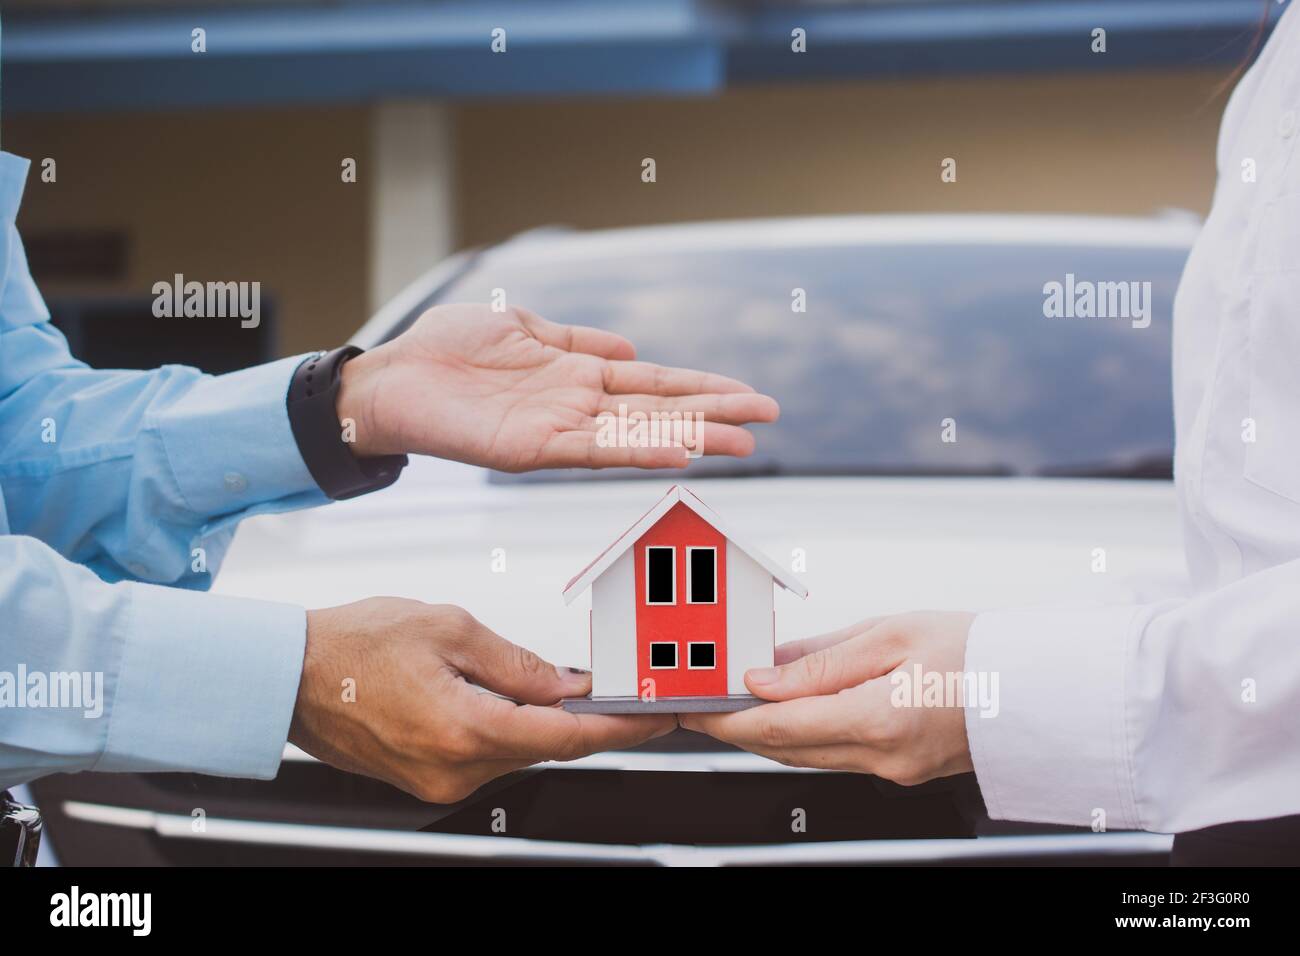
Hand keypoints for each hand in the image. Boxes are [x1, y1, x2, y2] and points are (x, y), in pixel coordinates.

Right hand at [290, 598, 673, 802]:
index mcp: (466, 729)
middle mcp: (455, 769)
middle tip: (620, 691)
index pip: (567, 736)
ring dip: (543, 721)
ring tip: (558, 685)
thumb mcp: (450, 628)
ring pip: (517, 751)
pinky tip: (510, 699)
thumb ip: (518, 663)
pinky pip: (487, 755)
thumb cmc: (354, 645)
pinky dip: (509, 728)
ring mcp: (440, 781)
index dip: (621, 729)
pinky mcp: (427, 780)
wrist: (288, 677)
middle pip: (546, 746)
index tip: (657, 720)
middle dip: (588, 721)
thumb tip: (566, 684)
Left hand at [335, 303, 778, 469]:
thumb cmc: (449, 351)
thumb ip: (575, 341)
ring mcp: (560, 430)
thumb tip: (629, 348)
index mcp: (578, 376)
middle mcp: (578, 407)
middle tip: (769, 418)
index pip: (655, 384)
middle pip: (662, 410)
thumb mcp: (522, 327)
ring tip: (744, 440)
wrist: (391, 378)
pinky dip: (639, 451)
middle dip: (716, 414)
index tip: (749, 393)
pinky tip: (678, 450)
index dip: (702, 388)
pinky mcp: (533, 448)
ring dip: (694, 436)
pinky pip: (596, 451)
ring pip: (641, 434)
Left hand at [681, 612, 975, 785]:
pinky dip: (802, 735)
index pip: (779, 726)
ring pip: (806, 757)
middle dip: (737, 727)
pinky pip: (835, 756)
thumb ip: (820, 661)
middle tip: (701, 702)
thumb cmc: (977, 649)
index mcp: (880, 719)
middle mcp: (883, 757)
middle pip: (785, 749)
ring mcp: (894, 771)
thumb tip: (764, 675)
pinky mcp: (901, 770)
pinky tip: (788, 709)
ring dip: (766, 732)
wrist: (1039, 684)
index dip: (728, 718)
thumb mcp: (892, 634)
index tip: (695, 706)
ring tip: (735, 700)